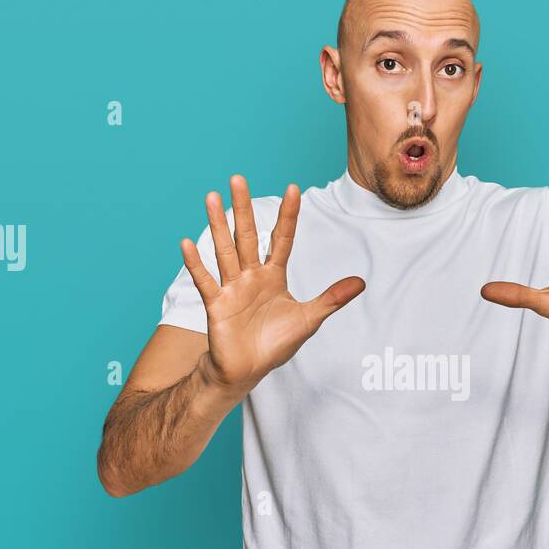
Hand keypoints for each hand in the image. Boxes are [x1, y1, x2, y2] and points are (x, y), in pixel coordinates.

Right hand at [181, 175, 364, 389]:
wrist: (248, 369)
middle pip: (247, 235)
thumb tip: (361, 282)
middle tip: (238, 179)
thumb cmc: (275, 344)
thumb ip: (332, 299)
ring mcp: (231, 288)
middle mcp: (250, 276)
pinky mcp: (216, 305)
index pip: (281, 239)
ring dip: (218, 225)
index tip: (294, 188)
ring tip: (211, 197)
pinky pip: (206, 281)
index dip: (288, 216)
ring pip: (224, 250)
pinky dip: (196, 264)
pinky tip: (187, 242)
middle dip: (244, 207)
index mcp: (273, 276)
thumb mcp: (309, 319)